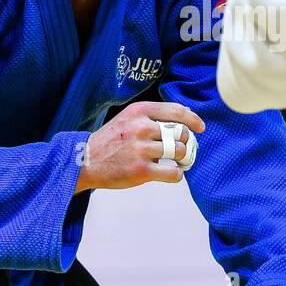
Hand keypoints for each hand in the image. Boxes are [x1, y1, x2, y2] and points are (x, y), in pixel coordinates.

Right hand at [75, 101, 205, 193]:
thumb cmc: (111, 140)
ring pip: (180, 152)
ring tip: (177, 162)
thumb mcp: (128, 118)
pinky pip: (174, 173)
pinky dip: (177, 174)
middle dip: (185, 142)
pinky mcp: (141, 171)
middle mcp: (141, 127)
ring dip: (183, 159)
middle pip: (181, 133)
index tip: (200, 128)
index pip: (177, 111)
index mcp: (139, 111)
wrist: (85, 161)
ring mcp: (141, 149)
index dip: (193, 120)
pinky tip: (171, 173)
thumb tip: (185, 115)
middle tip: (181, 150)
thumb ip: (152, 116)